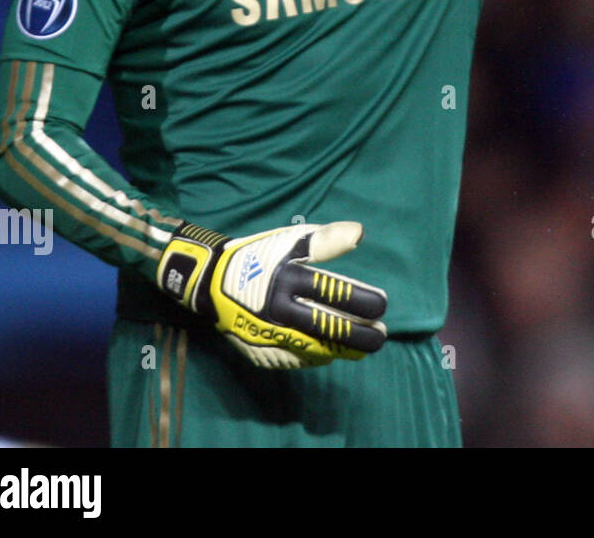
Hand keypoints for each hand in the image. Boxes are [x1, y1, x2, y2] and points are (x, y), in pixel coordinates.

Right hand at [156, 220, 387, 367]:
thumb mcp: (290, 240)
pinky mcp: (260, 352)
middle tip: (381, 335)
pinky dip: (317, 356)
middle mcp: (278, 310)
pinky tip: (332, 351)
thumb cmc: (259, 256)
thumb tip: (360, 233)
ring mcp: (268, 334)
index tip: (382, 305)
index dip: (362, 301)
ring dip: (343, 350)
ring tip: (363, 346)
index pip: (334, 293)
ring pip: (315, 350)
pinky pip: (296, 360)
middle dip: (360, 335)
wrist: (210, 282)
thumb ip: (326, 240)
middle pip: (328, 329)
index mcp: (287, 278)